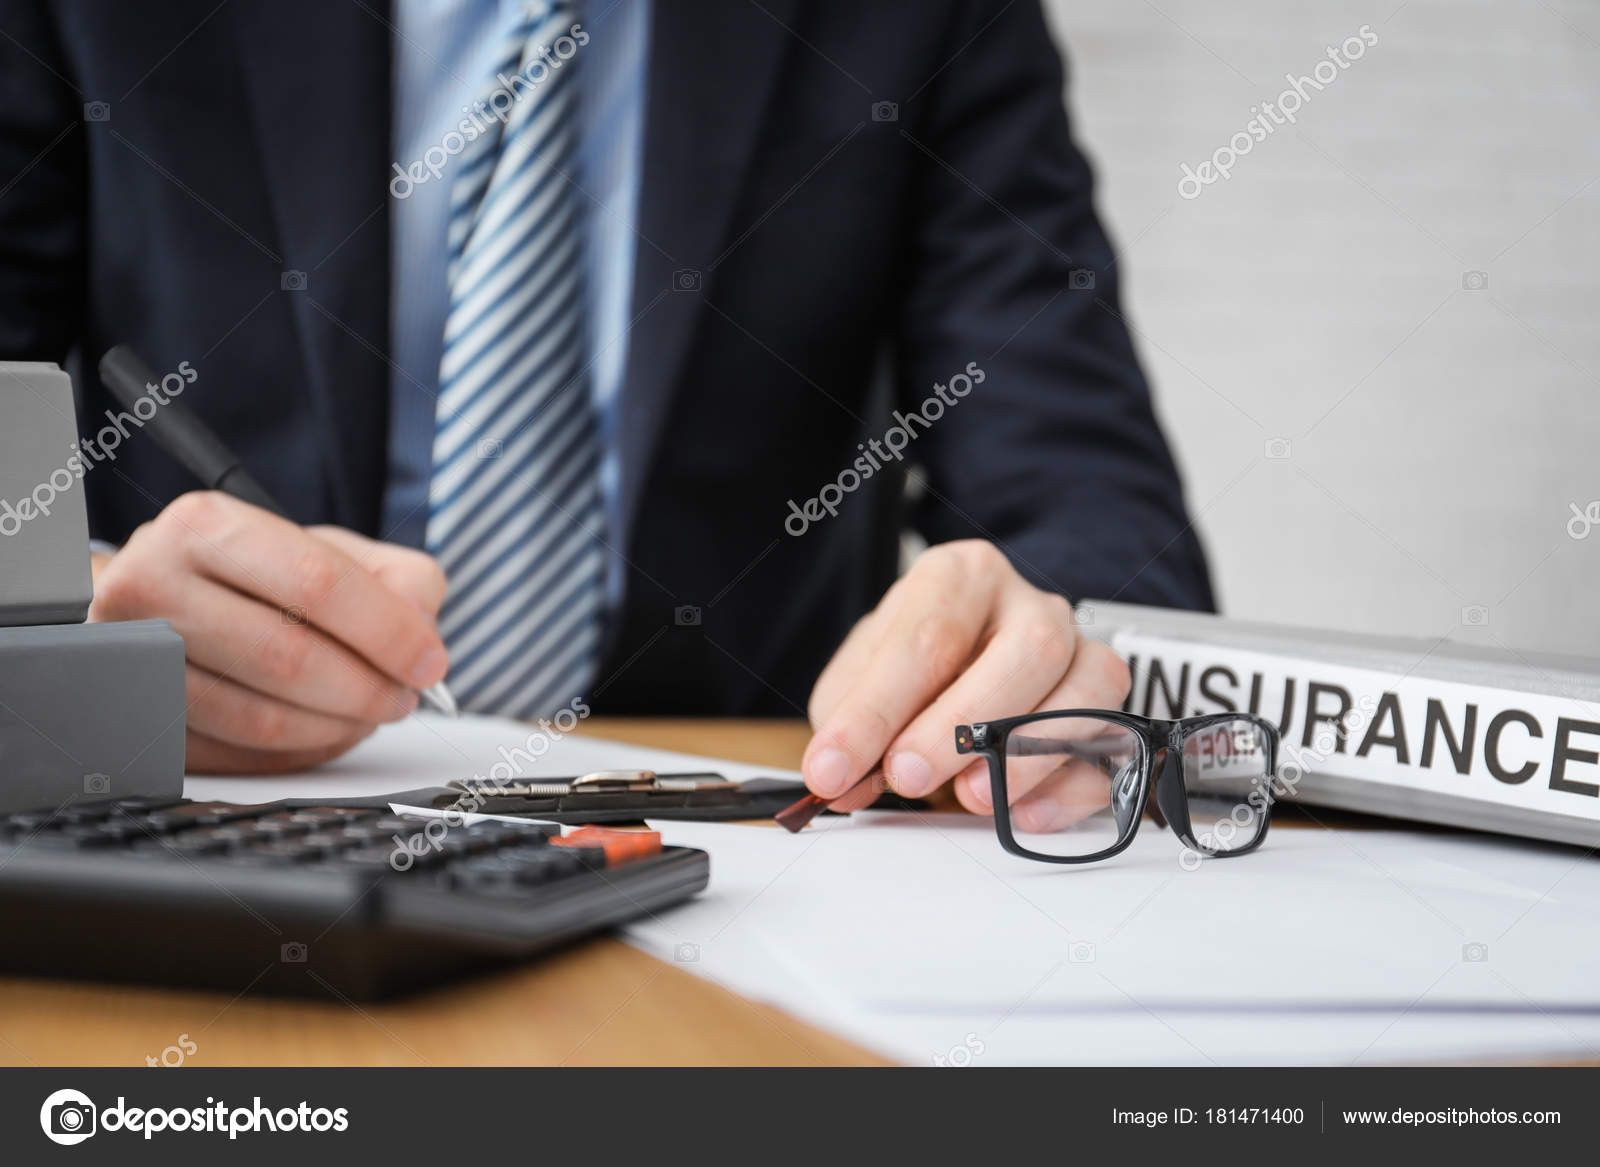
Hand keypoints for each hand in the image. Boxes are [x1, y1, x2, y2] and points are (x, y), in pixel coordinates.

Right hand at [89, 492, 448, 773]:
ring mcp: (132, 658)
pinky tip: (328, 732)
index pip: (317, 583)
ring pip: (260, 719)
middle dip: (368, 689)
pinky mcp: (139, 717)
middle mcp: (152, 586)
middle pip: (288, 658)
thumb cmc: (249, 574)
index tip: (429, 662)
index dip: (388, 632)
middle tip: (404, 697)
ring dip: (338, 728)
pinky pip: (237, 756)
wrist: (152, 599)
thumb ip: (393, 578)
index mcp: (206, 526)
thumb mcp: (324, 548)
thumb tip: (423, 633)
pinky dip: (300, 752)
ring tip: (370, 714)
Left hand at [802, 540, 1129, 823]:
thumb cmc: (916, 668)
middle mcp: (1031, 604)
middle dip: (961, 724)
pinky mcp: (1111, 710)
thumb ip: (850, 724)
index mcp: (962, 577)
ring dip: (1028, 754)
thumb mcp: (862, 683)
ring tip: (970, 797)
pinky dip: (1071, 788)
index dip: (875, 710)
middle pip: (1025, 651)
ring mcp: (1082, 652)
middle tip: (907, 776)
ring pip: (1089, 688)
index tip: (833, 767)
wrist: (968, 664)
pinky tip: (1023, 814)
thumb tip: (839, 778)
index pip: (926, 637)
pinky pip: (1113, 747)